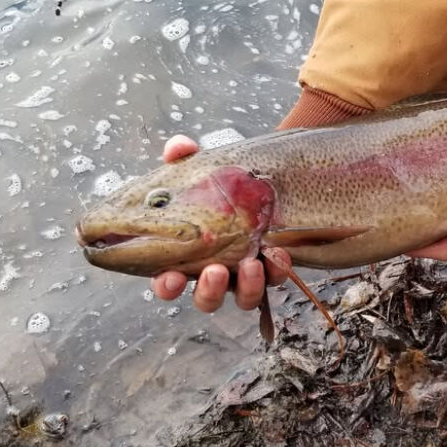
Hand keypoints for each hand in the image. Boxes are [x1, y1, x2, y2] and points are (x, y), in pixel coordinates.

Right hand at [150, 135, 289, 312]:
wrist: (261, 180)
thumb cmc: (219, 181)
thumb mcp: (199, 167)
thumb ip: (183, 156)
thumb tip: (178, 147)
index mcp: (187, 256)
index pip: (169, 282)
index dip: (168, 286)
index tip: (171, 278)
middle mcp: (215, 271)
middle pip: (207, 298)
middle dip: (209, 290)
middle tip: (215, 272)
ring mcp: (245, 274)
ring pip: (243, 297)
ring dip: (246, 286)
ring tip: (250, 264)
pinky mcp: (273, 268)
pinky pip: (275, 278)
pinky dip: (277, 269)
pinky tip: (278, 253)